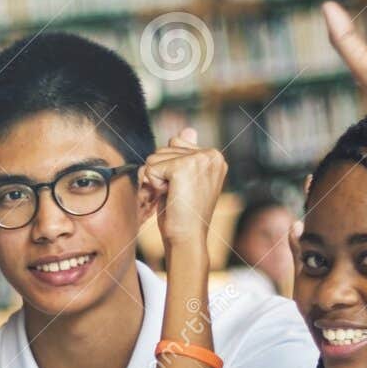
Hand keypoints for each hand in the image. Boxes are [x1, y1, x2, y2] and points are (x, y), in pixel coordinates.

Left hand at [141, 127, 227, 251]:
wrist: (188, 238)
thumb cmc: (185, 214)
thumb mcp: (186, 180)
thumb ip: (187, 153)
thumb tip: (189, 129)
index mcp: (214, 156)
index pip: (176, 143)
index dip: (169, 168)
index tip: (182, 188)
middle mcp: (211, 154)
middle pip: (164, 148)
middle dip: (162, 173)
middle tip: (177, 194)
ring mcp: (199, 159)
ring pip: (155, 157)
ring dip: (157, 179)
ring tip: (175, 195)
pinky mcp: (183, 166)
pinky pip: (151, 167)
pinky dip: (154, 184)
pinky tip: (169, 195)